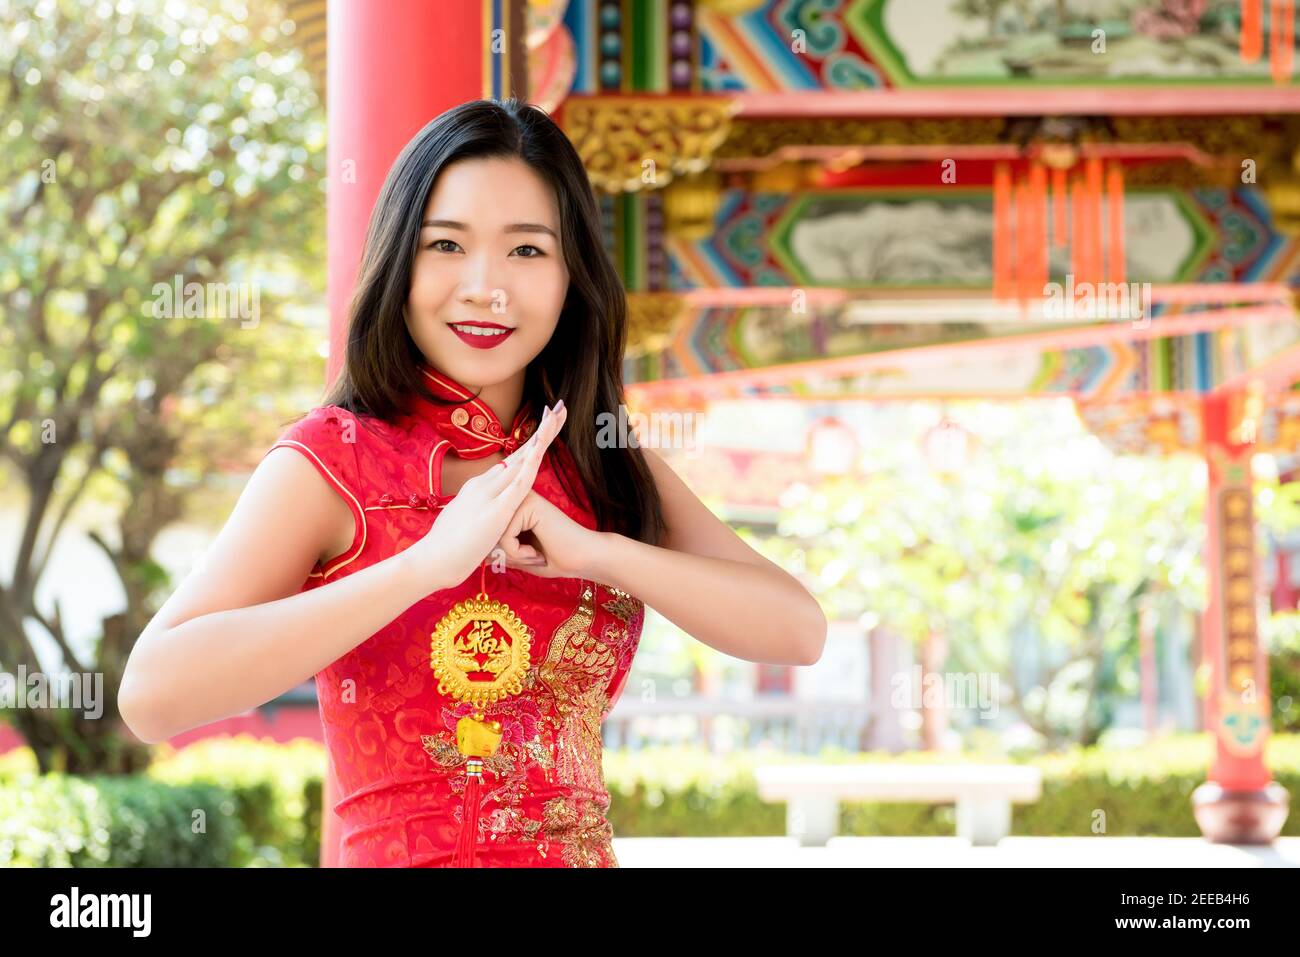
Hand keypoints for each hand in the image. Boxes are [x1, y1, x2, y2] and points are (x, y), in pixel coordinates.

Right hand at [398, 400, 567, 589]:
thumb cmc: (447, 551)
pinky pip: (518, 483)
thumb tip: (480, 516)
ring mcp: (489, 494)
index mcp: (479, 488)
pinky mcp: (496, 510)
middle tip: (559, 408)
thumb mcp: (466, 525)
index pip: (511, 461)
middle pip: (520, 452)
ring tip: (558, 414)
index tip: (546, 428)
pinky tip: (542, 446)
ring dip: (542, 436)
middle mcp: (484, 484)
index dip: (530, 444)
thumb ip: (476, 515)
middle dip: (542, 430)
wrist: (430, 562)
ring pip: (521, 459)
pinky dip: (531, 462)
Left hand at [491, 488, 605, 579]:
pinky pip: (505, 537)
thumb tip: (476, 550)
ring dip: (514, 556)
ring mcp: (521, 497)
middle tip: (534, 558)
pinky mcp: (528, 504)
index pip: (487, 532)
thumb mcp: (518, 554)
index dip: (503, 554)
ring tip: (536, 555)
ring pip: (494, 535)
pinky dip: (519, 553)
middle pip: (488, 533)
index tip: (530, 557)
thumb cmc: (555, 558)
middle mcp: (515, 496)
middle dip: (507, 555)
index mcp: (512, 504)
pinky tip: (537, 553)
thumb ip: (497, 548)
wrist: (584, 559)